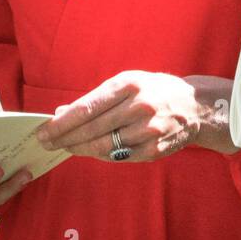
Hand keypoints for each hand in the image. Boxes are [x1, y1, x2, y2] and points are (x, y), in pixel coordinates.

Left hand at [34, 70, 224, 160]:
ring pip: (103, 146)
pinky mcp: (154, 149)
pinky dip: (101, 154)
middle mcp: (139, 106)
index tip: (44, 130)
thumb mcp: (128, 83)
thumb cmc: (155, 90)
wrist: (196, 105)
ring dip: (80, 148)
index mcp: (129, 84)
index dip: (62, 122)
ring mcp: (148, 130)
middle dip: (64, 138)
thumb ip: (96, 98)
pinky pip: (118, 156)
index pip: (87, 107)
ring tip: (67, 147)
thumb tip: (61, 112)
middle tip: (47, 143)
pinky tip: (92, 150)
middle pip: (92, 129)